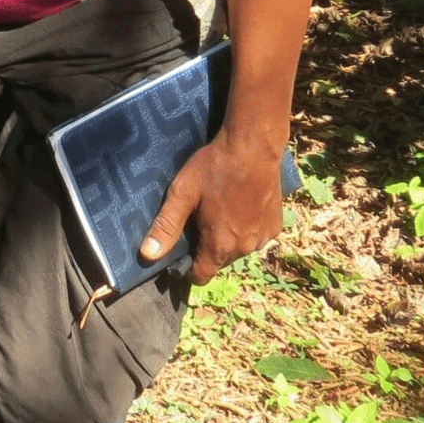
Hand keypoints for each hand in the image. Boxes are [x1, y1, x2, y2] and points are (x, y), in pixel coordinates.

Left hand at [139, 128, 285, 281]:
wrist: (253, 146)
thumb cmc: (214, 168)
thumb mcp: (182, 193)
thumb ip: (166, 226)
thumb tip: (147, 256)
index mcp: (219, 245)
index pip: (201, 276)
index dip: (186, 268)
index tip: (179, 252)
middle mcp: (245, 249)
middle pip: (218, 261)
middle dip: (206, 247)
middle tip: (198, 219)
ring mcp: (264, 238)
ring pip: (238, 249)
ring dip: (227, 238)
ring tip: (218, 209)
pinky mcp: (276, 225)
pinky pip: (256, 236)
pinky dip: (246, 228)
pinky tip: (239, 205)